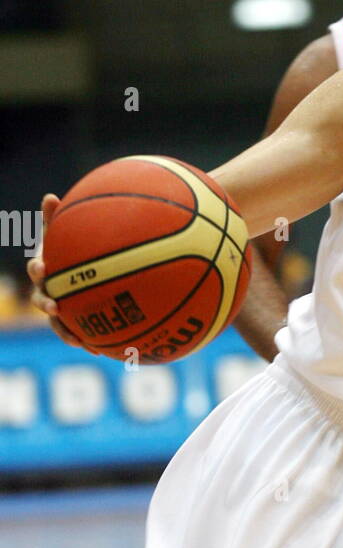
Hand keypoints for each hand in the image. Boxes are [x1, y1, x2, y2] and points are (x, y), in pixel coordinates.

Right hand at [26, 194, 91, 350]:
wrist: (76, 271)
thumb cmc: (69, 248)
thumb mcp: (63, 234)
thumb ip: (56, 219)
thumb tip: (50, 196)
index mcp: (45, 269)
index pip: (36, 268)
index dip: (37, 269)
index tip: (43, 267)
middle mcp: (46, 290)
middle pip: (40, 299)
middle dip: (45, 303)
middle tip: (54, 305)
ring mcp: (57, 307)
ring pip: (56, 322)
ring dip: (63, 331)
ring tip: (75, 340)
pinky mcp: (70, 322)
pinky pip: (76, 333)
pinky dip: (85, 341)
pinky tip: (100, 352)